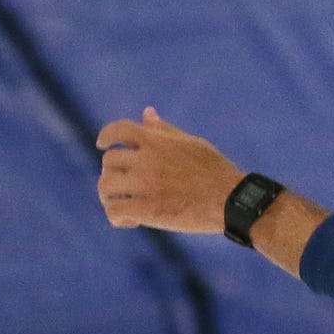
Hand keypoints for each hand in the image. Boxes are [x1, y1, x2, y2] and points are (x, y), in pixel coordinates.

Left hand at [95, 107, 241, 234]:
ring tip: (123, 205)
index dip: (106, 136)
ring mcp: (145, 185)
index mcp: (157, 142)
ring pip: (105, 187)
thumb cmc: (215, 171)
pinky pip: (113, 211)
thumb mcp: (191, 143)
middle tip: (126, 187)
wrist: (231, 200)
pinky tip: (132, 221)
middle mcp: (146, 160)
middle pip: (109, 162)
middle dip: (113, 173)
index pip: (118, 130)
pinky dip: (117, 217)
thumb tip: (147, 112)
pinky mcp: (147, 209)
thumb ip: (164, 130)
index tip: (103, 145)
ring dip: (110, 197)